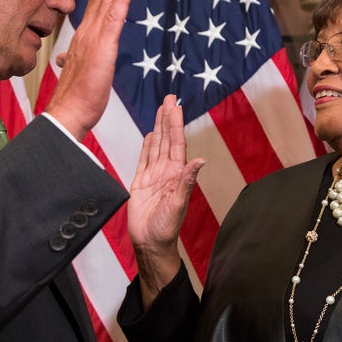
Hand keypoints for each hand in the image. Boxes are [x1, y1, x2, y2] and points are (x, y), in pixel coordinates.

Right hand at [44, 0, 132, 137]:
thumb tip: (64, 57)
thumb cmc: (75, 96)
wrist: (68, 113)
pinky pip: (114, 18)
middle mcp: (89, 30)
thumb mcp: (79, 71)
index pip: (97, 0)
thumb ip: (74, 58)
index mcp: (86, 35)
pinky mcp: (103, 47)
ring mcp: (95, 37)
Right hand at [126, 95, 203, 300]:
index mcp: (177, 174)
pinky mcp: (141, 183)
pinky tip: (150, 135)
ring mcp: (154, 176)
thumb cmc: (166, 228)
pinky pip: (144, 160)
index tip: (176, 105)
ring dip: (159, 127)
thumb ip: (187, 181)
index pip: (177, 143)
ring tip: (160, 109)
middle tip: (169, 97)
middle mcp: (167, 172)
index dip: (176, 124)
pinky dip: (147, 146)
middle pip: (167, 139)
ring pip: (156, 146)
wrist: (150, 243)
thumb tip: (200, 160)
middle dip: (168, 118)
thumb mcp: (178, 204)